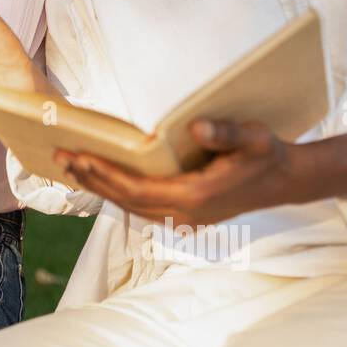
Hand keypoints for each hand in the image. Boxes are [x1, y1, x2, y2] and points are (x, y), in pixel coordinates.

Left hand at [54, 119, 313, 224]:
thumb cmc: (267, 154)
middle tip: (60, 156)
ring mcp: (185, 219)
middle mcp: (185, 214)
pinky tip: (101, 178)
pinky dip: (117, 192)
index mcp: (195, 197)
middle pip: (126, 200)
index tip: (79, 157)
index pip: (137, 189)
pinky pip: (142, 206)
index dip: (105, 175)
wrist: (286, 181)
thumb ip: (226, 133)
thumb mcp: (254, 137)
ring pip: (131, 207)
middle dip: (91, 179)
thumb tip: (196, 127)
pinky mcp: (185, 216)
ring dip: (100, 187)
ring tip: (70, 166)